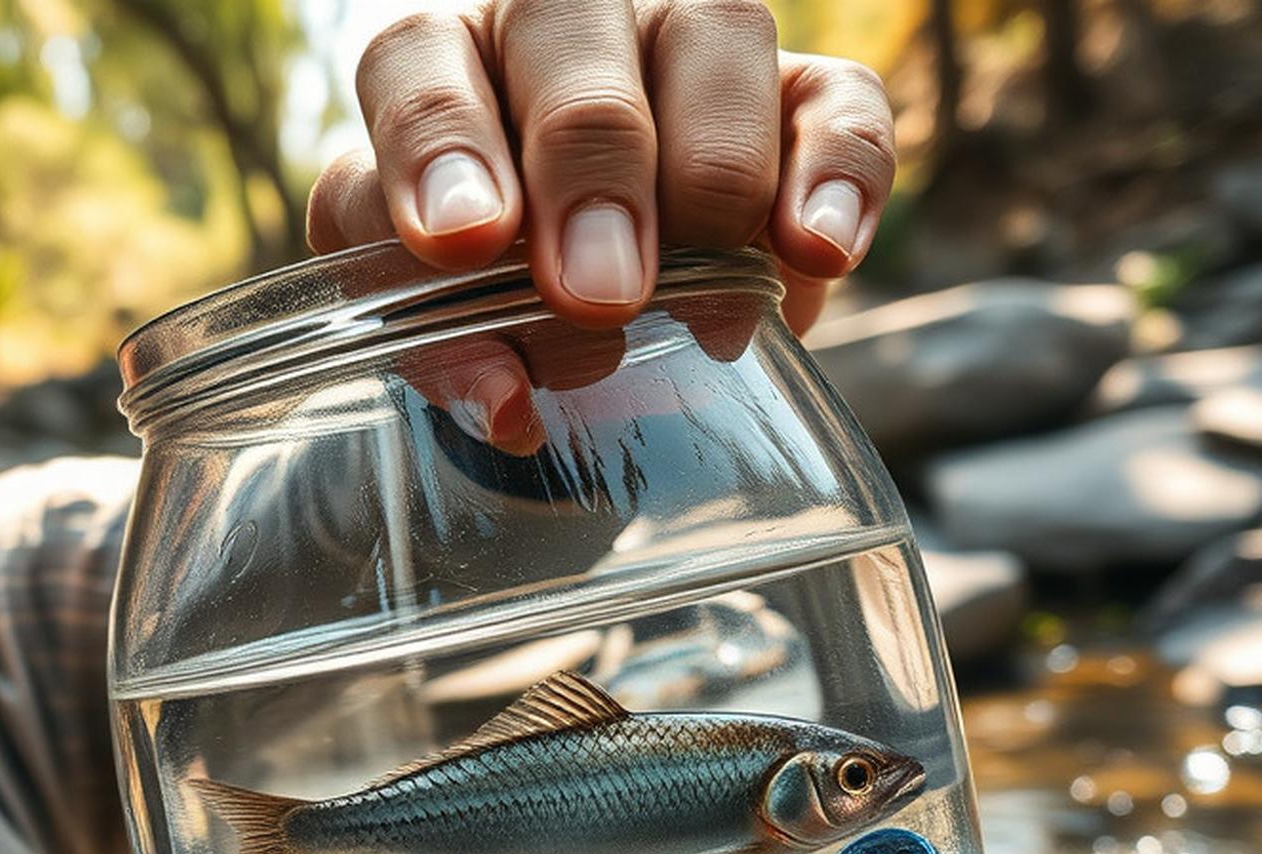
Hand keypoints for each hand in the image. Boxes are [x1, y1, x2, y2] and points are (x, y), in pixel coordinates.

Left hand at [309, 0, 896, 334]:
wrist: (566, 311)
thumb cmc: (470, 289)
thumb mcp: (424, 317)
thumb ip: (442, 347)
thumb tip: (508, 407)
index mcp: (437, 60)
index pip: (419, 60)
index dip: (439, 144)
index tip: (461, 242)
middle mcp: (558, 25)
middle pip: (574, 26)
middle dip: (590, 169)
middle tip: (599, 295)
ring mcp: (682, 41)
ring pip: (716, 33)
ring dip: (713, 170)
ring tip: (704, 302)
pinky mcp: (796, 94)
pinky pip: (838, 99)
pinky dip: (841, 171)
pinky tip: (817, 255)